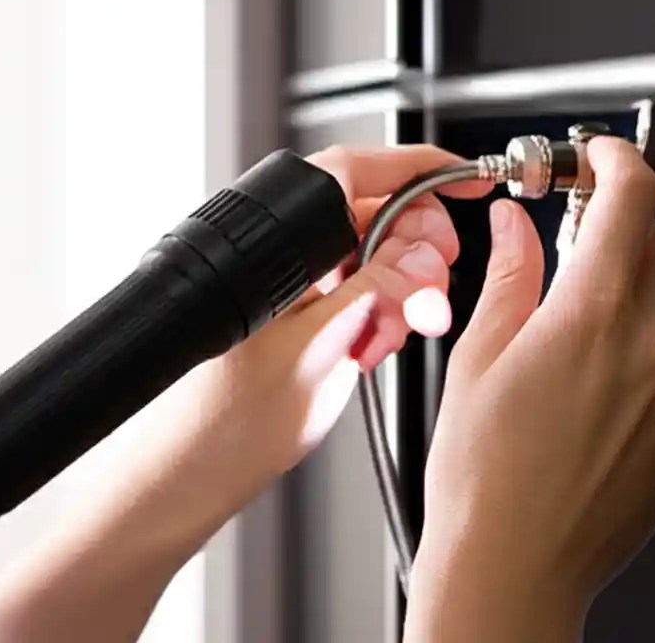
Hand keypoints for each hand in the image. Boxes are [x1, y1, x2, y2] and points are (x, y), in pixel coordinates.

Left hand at [0, 145, 489, 642]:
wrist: (189, 481)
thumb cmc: (219, 424)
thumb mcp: (313, 352)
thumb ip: (372, 295)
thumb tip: (422, 255)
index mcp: (270, 244)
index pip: (355, 177)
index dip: (417, 172)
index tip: (464, 181)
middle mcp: (282, 258)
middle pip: (375, 217)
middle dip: (419, 249)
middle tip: (435, 286)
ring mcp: (295, 290)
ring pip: (377, 261)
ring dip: (404, 293)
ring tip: (393, 334)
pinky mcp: (305, 321)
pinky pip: (363, 299)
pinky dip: (384, 320)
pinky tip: (373, 349)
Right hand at [405, 138, 654, 641]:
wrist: (512, 567)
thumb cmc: (483, 481)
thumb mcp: (479, 358)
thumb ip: (510, 276)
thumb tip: (519, 229)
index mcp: (591, 317)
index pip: (630, 199)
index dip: (615, 160)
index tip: (598, 157)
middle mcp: (647, 348)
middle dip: (616, 221)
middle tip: (571, 230)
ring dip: (626, 284)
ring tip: (567, 318)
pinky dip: (635, 343)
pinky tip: (586, 377)